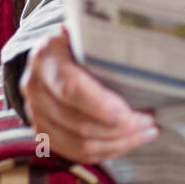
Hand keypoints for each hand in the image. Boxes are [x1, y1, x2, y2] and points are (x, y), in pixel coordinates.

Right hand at [19, 26, 158, 163]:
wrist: (55, 50)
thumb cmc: (83, 39)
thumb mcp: (90, 30)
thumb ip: (109, 39)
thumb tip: (149, 50)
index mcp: (47, 55)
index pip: (71, 88)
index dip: (101, 106)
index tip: (130, 113)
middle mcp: (34, 86)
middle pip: (78, 122)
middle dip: (120, 128)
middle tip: (150, 120)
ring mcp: (35, 112)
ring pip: (79, 144)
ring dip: (118, 143)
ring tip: (146, 131)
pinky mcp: (43, 132)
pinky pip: (76, 153)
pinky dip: (107, 151)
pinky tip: (130, 141)